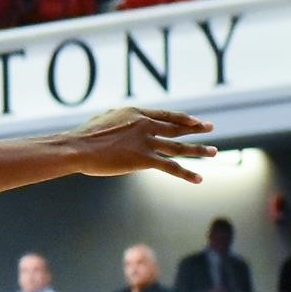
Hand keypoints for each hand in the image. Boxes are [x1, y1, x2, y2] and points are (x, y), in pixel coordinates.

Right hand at [66, 107, 214, 182]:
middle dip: (196, 129)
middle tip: (211, 129)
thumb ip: (122, 122)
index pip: (166, 115)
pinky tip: (199, 178)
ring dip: (198, 149)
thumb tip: (127, 126)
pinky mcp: (144, 159)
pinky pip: (171, 167)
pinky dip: (187, 173)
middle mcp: (145, 125)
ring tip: (214, 151)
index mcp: (135, 113)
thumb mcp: (105, 120)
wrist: (77, 147)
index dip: (183, 118)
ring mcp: (146, 142)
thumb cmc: (85, 136)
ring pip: (179, 147)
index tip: (196, 121)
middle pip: (176, 128)